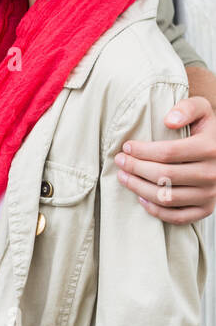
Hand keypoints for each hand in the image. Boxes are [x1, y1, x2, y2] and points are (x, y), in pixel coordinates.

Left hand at [116, 95, 215, 223]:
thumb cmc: (206, 130)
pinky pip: (178, 216)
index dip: (142, 151)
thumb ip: (187, 108)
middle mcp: (212, 174)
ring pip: (167, 197)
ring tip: (124, 177)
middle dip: (135, 168)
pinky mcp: (206, 209)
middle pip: (164, 176)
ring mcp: (211, 194)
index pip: (168, 153)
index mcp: (210, 149)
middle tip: (120, 161)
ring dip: (139, 188)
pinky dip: (157, 210)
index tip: (126, 147)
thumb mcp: (202, 110)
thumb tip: (168, 121)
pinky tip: (142, 198)